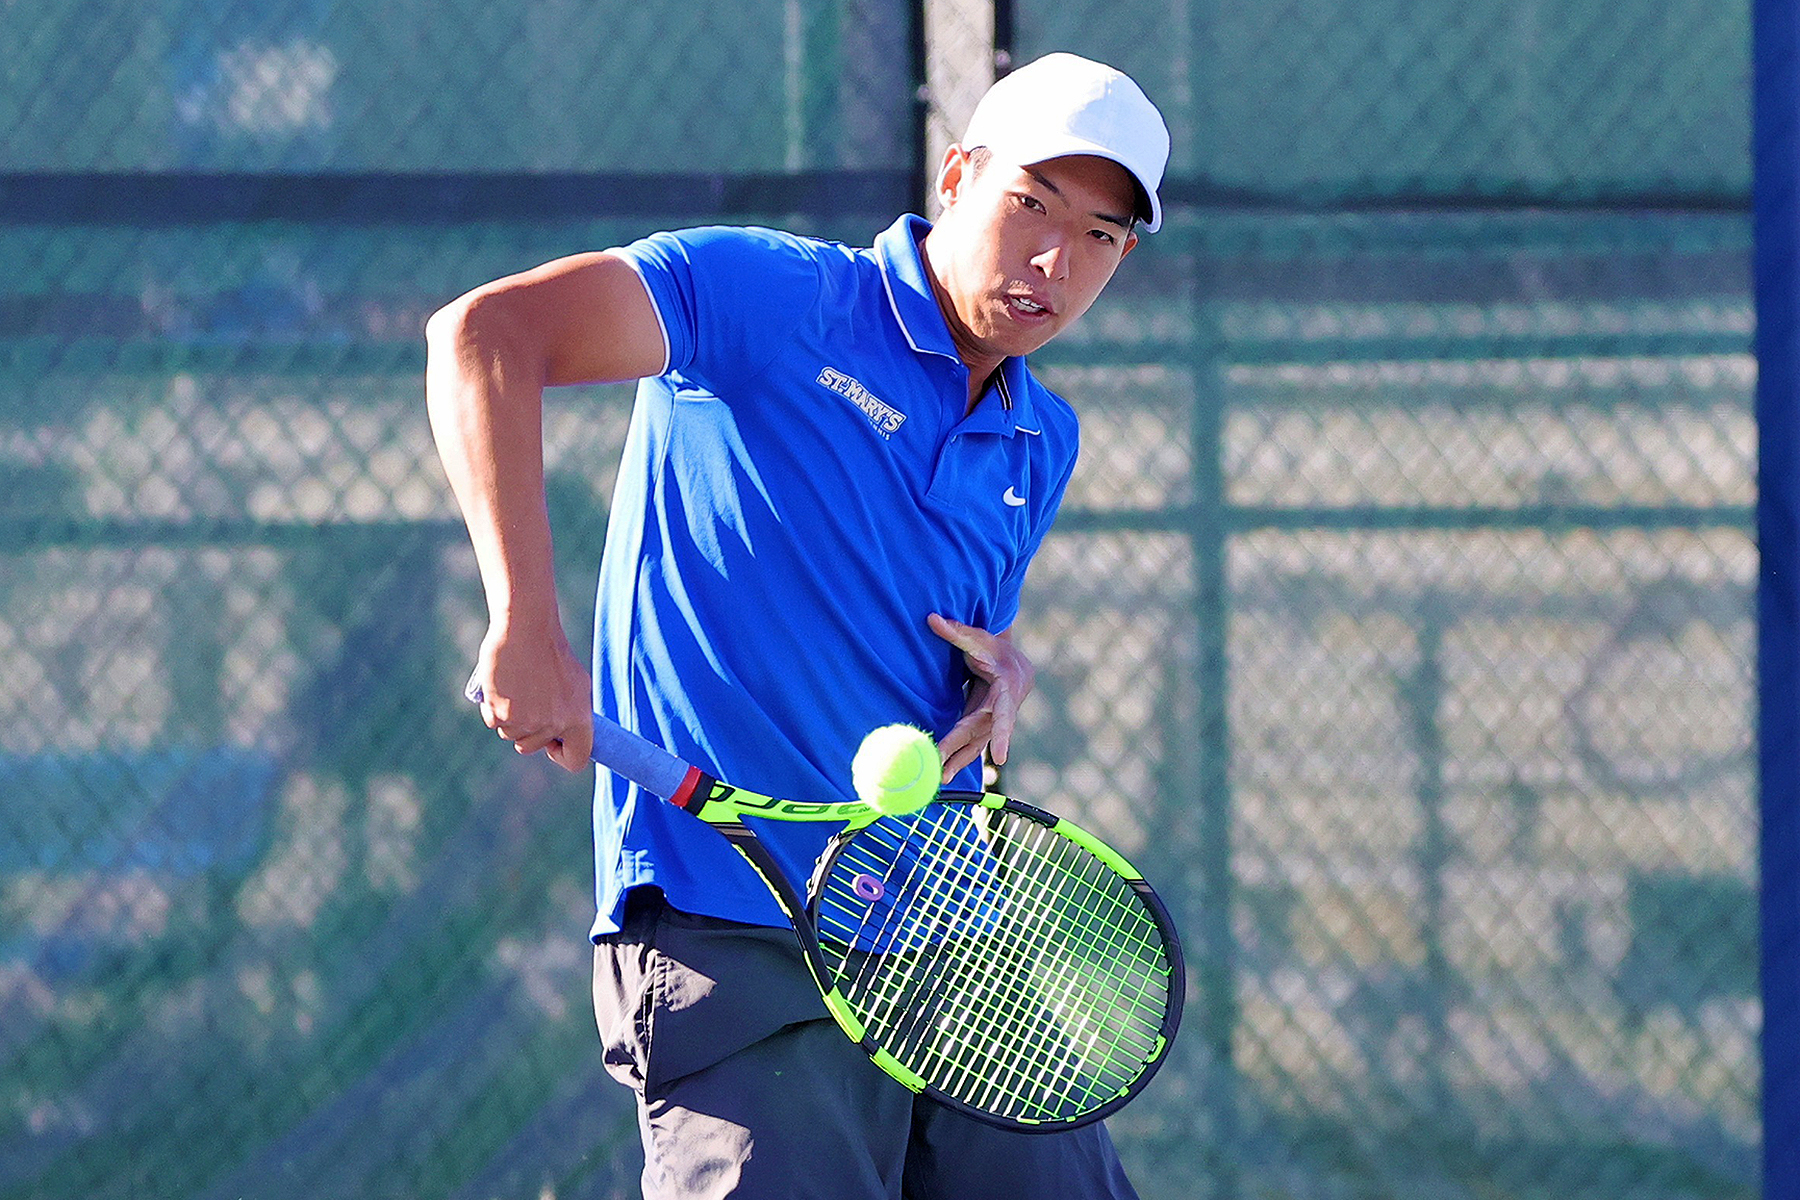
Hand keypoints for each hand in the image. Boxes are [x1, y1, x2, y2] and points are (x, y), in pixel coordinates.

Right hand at [466, 619, 593, 772]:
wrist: (526, 628)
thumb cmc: (552, 652)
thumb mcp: (577, 684)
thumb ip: (573, 713)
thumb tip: (567, 737)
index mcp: (579, 718)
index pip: (577, 760)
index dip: (563, 755)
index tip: (553, 744)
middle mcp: (554, 724)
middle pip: (531, 747)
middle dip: (528, 732)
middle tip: (529, 702)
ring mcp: (526, 721)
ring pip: (511, 735)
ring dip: (510, 719)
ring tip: (517, 689)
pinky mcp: (500, 713)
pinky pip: (493, 723)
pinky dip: (493, 709)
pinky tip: (501, 687)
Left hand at [928, 613, 1035, 782]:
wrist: (1013, 663)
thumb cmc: (995, 649)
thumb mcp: (979, 638)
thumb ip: (957, 631)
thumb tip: (931, 619)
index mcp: (1007, 689)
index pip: (1004, 714)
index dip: (1002, 734)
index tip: (1001, 757)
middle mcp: (1003, 710)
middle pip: (981, 734)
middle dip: (961, 751)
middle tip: (942, 769)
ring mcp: (995, 721)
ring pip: (976, 744)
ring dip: (959, 761)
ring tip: (940, 779)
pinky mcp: (985, 726)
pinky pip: (972, 743)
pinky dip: (959, 756)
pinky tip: (944, 771)